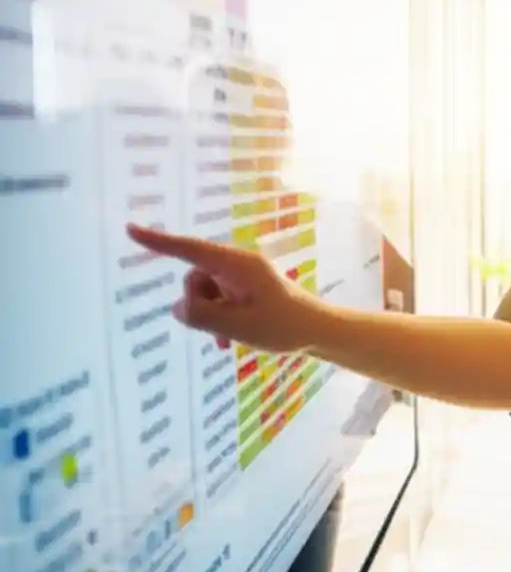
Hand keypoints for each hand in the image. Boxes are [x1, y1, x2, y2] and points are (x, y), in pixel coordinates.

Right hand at [126, 224, 323, 352]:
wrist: (318, 331)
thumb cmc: (284, 327)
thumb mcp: (239, 326)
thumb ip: (203, 316)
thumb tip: (177, 308)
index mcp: (238, 265)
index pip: (190, 250)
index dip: (159, 242)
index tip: (131, 230)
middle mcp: (238, 266)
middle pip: (194, 278)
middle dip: (195, 304)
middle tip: (217, 330)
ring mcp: (241, 277)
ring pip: (203, 293)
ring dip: (207, 316)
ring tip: (227, 339)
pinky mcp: (245, 290)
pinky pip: (217, 300)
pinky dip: (217, 318)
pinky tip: (226, 342)